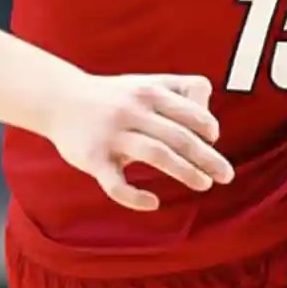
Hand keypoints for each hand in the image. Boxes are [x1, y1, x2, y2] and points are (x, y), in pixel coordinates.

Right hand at [45, 73, 234, 211]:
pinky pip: (116, 184)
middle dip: (208, 158)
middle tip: (227, 176)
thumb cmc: (114, 95)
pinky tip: (153, 203)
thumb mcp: (146, 83)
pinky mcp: (93, 158)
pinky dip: (135, 198)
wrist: (59, 99)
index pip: (189, 112)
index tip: (214, 140)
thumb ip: (180, 93)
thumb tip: (212, 127)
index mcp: (149, 92)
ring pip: (156, 156)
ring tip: (204, 185)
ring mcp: (112, 135)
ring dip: (185, 173)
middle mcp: (133, 111)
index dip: (208, 127)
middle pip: (180, 137)